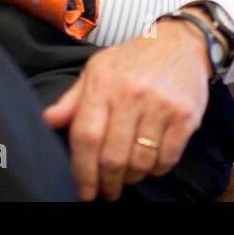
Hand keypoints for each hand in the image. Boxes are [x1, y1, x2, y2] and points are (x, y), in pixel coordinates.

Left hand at [41, 15, 212, 200]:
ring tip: (128, 176)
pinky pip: (167, 159)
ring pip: (140, 162)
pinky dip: (156, 169)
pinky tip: (151, 164)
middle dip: (107, 183)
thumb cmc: (133, 60)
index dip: (82, 170)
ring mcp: (160, 105)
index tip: (84, 190)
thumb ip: (73, 99)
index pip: (86, 136)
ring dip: (132, 178)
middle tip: (107, 192)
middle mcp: (131, 93)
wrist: (181, 42)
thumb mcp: (97, 69)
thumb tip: (48, 121)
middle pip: (112, 156)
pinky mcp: (185, 115)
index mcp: (103, 82)